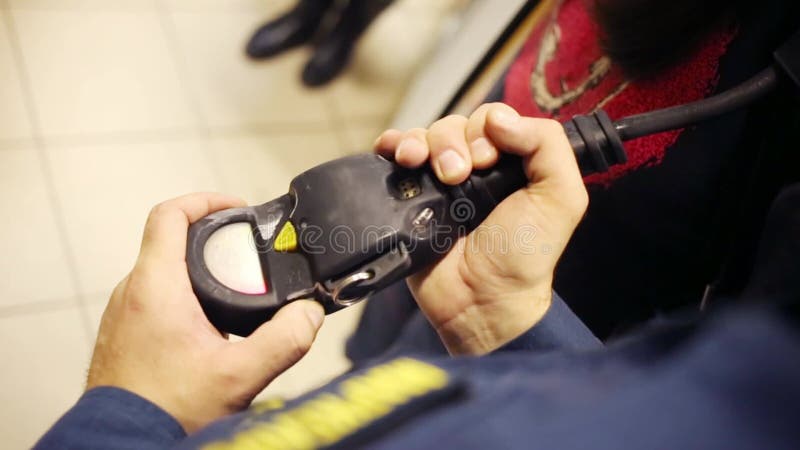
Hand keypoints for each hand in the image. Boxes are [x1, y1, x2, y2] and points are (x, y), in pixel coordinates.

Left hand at [87, 193, 324, 432]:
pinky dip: (183, 295)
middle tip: (246, 248)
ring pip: (162, 271)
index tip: (236, 207)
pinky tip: (210, 326)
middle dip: (211, 236)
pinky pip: (153, 297)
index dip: (206, 200)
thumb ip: (284, 340)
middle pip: (170, 240)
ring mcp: (123, 313)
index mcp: (156, 287)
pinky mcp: (123, 334)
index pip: (170, 214)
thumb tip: (310, 314)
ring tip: (235, 288)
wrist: (122, 444)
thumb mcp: (240, 376)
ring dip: (197, 268)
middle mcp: (132, 292)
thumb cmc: (166, 411)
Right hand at [375, 103, 587, 354]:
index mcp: (512, 163)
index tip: (488, 161)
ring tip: (435, 176)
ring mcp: (439, 182)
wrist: (480, 301)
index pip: (491, 119)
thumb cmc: (524, 255)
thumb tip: (499, 117)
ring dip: (424, 144)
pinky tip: (397, 154)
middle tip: (460, 176)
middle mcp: (475, 168)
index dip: (486, 130)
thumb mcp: (561, 197)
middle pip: (455, 125)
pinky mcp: (408, 197)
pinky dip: (393, 145)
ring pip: (425, 136)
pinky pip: (394, 155)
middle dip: (454, 142)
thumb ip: (548, 146)